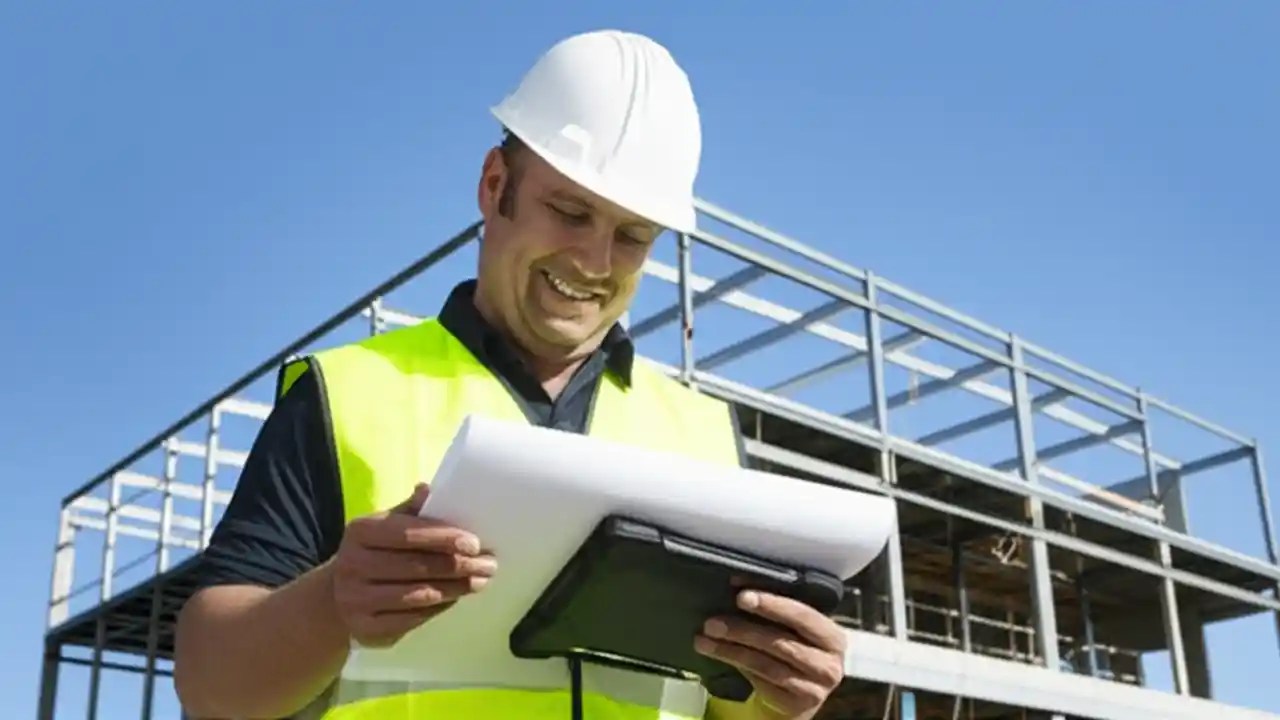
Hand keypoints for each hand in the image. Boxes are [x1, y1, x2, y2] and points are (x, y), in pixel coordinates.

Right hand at [326, 483, 495, 647]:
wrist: (335, 597)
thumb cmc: (372, 553)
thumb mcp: (384, 526)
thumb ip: (409, 511)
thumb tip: (428, 489)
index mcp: (360, 532)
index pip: (407, 534)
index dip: (443, 539)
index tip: (474, 543)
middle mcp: (353, 565)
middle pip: (416, 567)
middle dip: (458, 566)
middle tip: (489, 565)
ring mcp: (356, 600)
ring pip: (417, 595)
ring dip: (455, 589)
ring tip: (479, 582)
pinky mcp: (366, 629)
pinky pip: (411, 619)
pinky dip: (437, 609)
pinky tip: (455, 599)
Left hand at [695, 589, 845, 719]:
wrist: (800, 695)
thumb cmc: (795, 650)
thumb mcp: (794, 631)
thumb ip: (776, 611)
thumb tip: (736, 585)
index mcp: (832, 636)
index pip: (802, 615)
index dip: (772, 604)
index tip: (741, 596)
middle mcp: (829, 664)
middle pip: (780, 641)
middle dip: (743, 629)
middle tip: (712, 622)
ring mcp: (814, 687)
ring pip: (765, 664)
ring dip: (730, 650)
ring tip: (704, 639)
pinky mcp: (796, 704)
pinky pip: (761, 681)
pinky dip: (737, 665)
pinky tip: (719, 654)